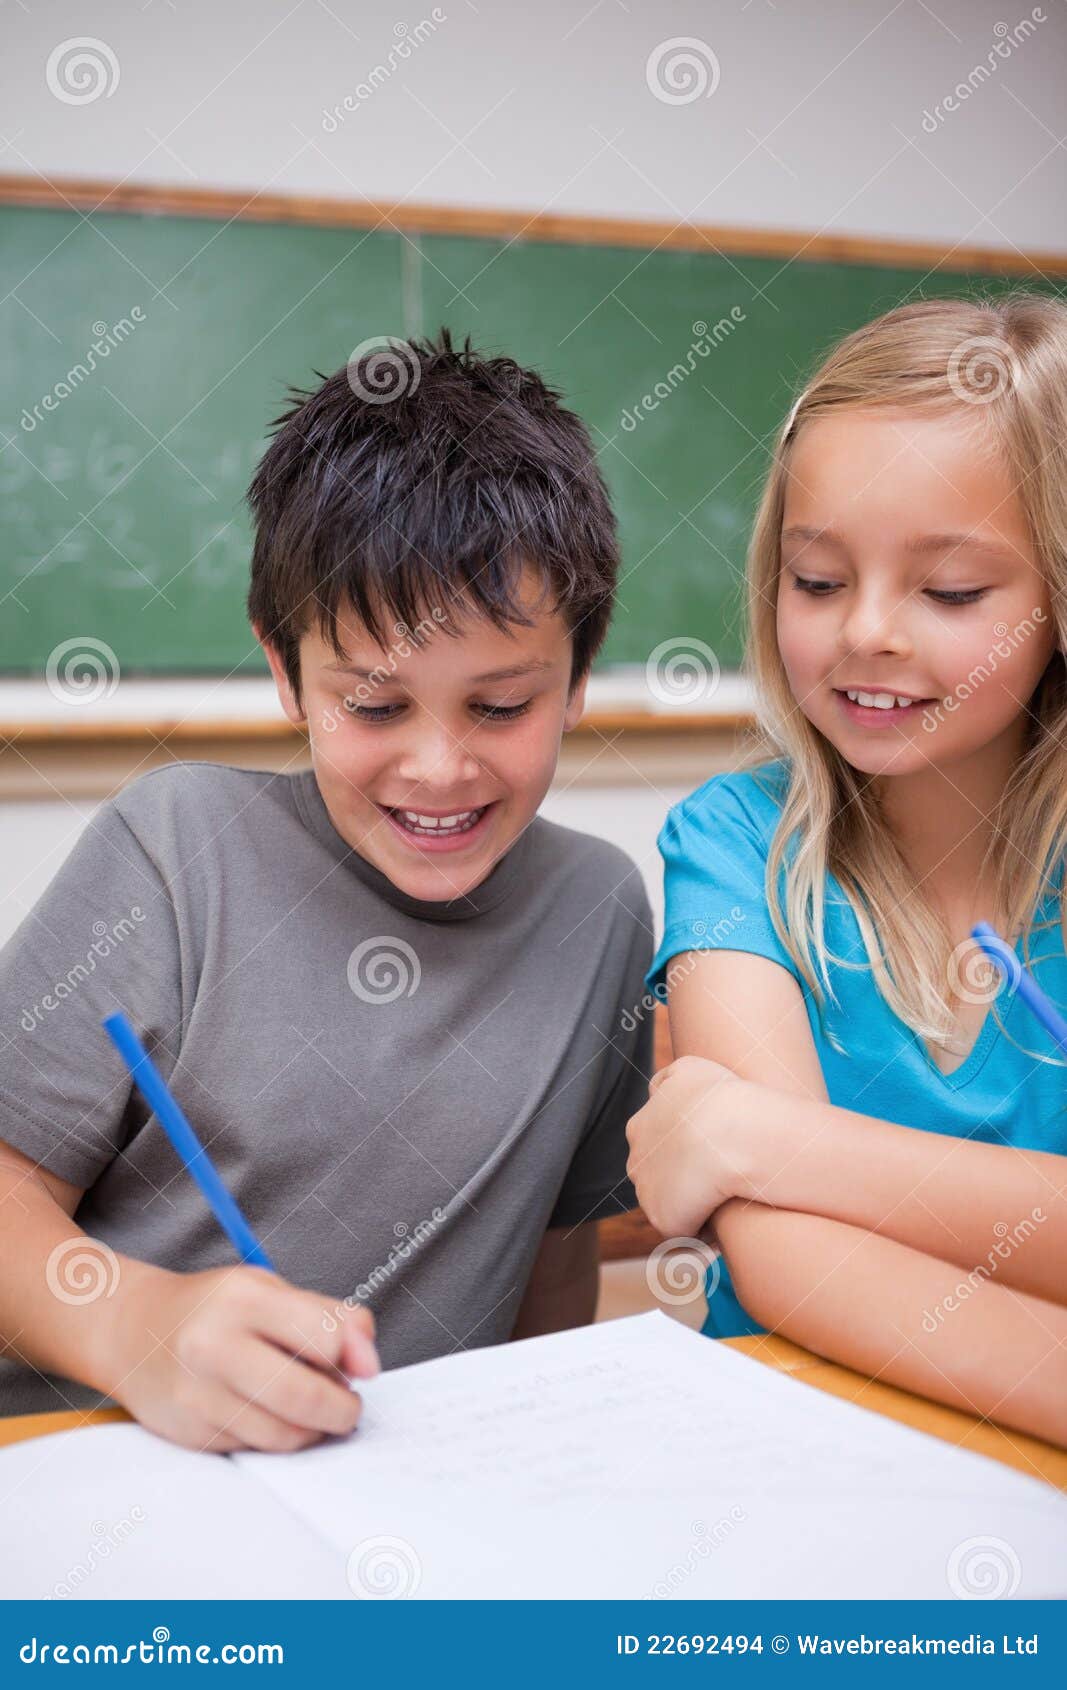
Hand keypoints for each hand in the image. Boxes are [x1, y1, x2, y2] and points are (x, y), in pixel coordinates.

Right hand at [108, 1262, 379, 1453]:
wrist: (134, 1332)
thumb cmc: (214, 1309)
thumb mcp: (270, 1289)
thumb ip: (329, 1317)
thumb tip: (369, 1363)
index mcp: (244, 1298)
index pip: (323, 1335)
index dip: (355, 1357)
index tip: (362, 1367)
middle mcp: (215, 1346)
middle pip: (304, 1397)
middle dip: (342, 1409)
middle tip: (348, 1405)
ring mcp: (198, 1395)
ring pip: (283, 1434)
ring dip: (313, 1430)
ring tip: (311, 1408)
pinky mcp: (191, 1433)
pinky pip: (255, 1449)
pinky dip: (277, 1438)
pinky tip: (272, 1414)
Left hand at [626, 1054, 756, 1238]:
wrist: (730, 1133)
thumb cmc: (720, 1096)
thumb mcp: (689, 1069)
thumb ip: (668, 1082)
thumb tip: (659, 1093)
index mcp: (639, 1128)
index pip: (661, 1146)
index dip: (691, 1150)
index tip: (717, 1150)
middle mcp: (636, 1161)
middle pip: (662, 1177)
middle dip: (687, 1179)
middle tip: (723, 1176)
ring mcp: (646, 1193)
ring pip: (674, 1204)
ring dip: (696, 1204)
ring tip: (729, 1197)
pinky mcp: (663, 1220)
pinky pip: (687, 1230)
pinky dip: (706, 1227)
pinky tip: (728, 1214)